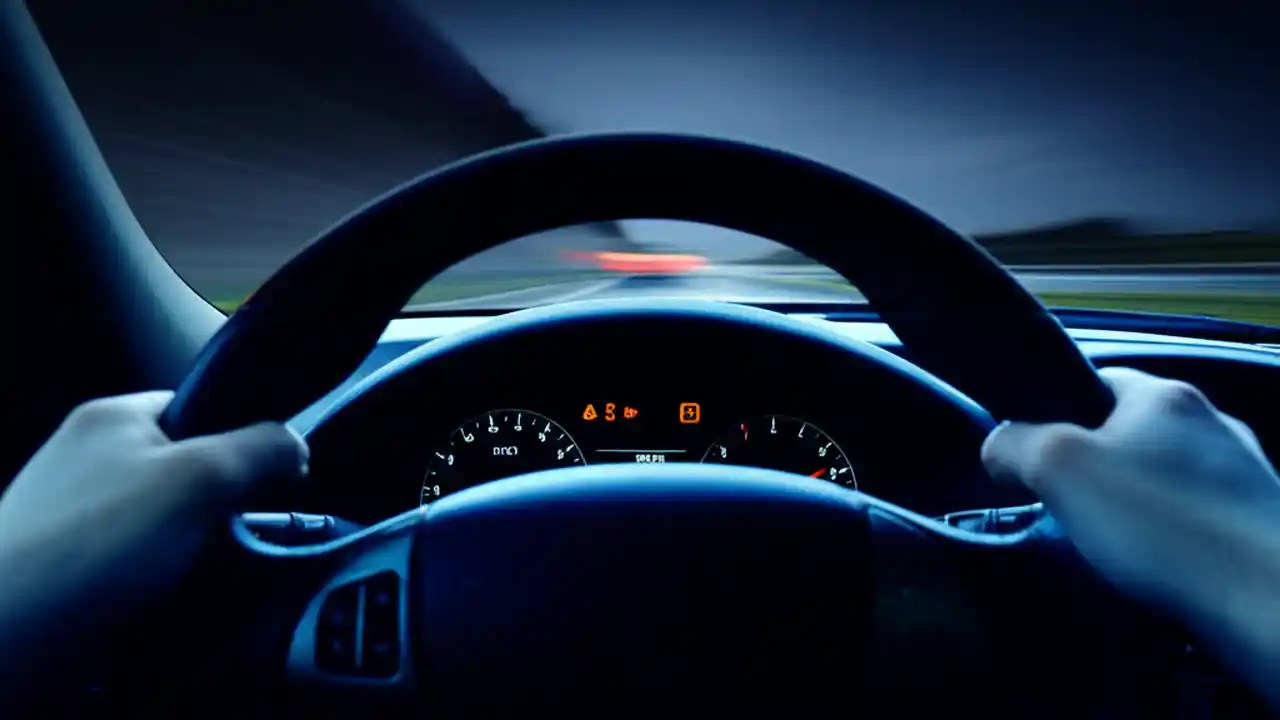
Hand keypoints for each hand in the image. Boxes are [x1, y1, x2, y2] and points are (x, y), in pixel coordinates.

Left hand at [0, 391, 306, 694]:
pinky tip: (167, 594)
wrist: (11, 631)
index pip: (198, 406)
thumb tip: (296, 444)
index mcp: (113, 415)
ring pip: (164, 520)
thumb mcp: (201, 478)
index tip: (266, 477)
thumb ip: (259, 449)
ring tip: (199, 570)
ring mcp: (73, 512)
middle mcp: (87, 455)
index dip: (240, 437)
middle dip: (218, 502)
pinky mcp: (69, 565)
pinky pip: (138, 562)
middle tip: (236, 530)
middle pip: (185, 467)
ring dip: (191, 546)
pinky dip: (160, 577)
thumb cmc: (98, 541)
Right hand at [982, 367, 1279, 703]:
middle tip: (1067, 511)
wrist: (1266, 598)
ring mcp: (1246, 473)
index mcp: (1164, 395)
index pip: (1096, 380)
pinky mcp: (1263, 522)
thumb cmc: (1161, 523)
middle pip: (1131, 434)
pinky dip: (1175, 539)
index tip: (1035, 460)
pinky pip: (1200, 519)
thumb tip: (999, 446)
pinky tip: (1162, 569)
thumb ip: (1014, 444)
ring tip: (1115, 549)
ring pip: (1168, 479)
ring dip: (1139, 507)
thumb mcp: (1058, 468)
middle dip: (1097, 470)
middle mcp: (1213, 422)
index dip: (1055, 414)